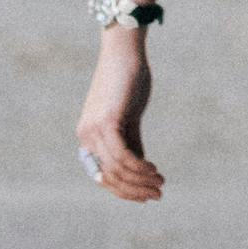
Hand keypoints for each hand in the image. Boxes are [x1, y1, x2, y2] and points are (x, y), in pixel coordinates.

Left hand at [76, 25, 162, 202]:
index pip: (103, 177)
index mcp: (88, 138)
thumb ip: (131, 143)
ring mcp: (94, 130)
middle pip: (109, 177)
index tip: (147, 195)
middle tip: (158, 194)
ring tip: (161, 183)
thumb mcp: (129, 118)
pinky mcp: (107, 121)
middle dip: (135, 190)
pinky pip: (122, 156)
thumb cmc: (128, 82)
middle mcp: (86, 137)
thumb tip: (140, 169)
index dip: (125, 190)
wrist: (124, 53)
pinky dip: (139, 167)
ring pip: (117, 169)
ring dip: (141, 180)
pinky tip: (154, 169)